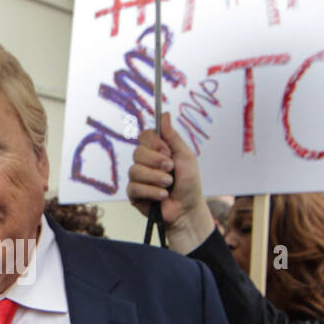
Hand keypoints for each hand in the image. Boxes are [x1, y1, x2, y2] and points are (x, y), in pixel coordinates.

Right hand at [126, 112, 214, 252]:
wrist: (187, 209)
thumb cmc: (189, 183)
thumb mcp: (185, 156)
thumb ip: (173, 136)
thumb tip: (164, 114)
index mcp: (157, 150)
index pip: (144, 136)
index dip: (154, 142)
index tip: (167, 151)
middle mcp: (145, 162)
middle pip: (138, 152)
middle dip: (156, 161)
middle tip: (170, 169)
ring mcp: (138, 177)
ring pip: (135, 170)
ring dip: (156, 178)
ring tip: (168, 185)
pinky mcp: (134, 193)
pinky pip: (134, 187)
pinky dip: (151, 191)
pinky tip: (162, 196)